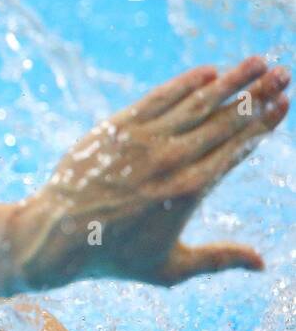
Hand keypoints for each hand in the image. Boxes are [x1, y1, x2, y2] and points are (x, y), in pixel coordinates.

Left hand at [10, 56, 289, 288]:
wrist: (58, 235)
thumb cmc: (114, 257)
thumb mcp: (169, 268)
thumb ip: (218, 259)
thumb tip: (262, 263)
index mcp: (190, 191)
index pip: (236, 148)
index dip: (262, 124)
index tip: (286, 103)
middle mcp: (171, 161)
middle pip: (223, 121)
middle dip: (256, 95)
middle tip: (284, 73)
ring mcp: (143, 142)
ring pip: (195, 103)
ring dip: (230, 81)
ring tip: (257, 62)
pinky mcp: (116, 129)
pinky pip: (157, 100)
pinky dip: (183, 84)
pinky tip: (208, 72)